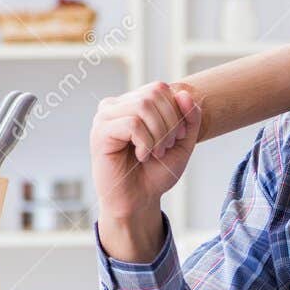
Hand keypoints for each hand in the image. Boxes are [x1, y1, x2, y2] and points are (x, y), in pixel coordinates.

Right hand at [91, 81, 201, 260]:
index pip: (160, 88)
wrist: (139, 200)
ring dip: (158, 134)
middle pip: (153, 94)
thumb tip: (183, 93)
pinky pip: (132, 123)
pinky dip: (145, 143)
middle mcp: (116, 105)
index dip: (176, 112)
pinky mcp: (100, 132)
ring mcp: (105, 117)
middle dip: (169, 124)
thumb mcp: (183, 143)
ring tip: (154, 153)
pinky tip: (141, 156)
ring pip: (143, 106)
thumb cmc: (156, 172)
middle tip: (165, 148)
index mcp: (133, 103)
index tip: (177, 138)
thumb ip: (190, 117)